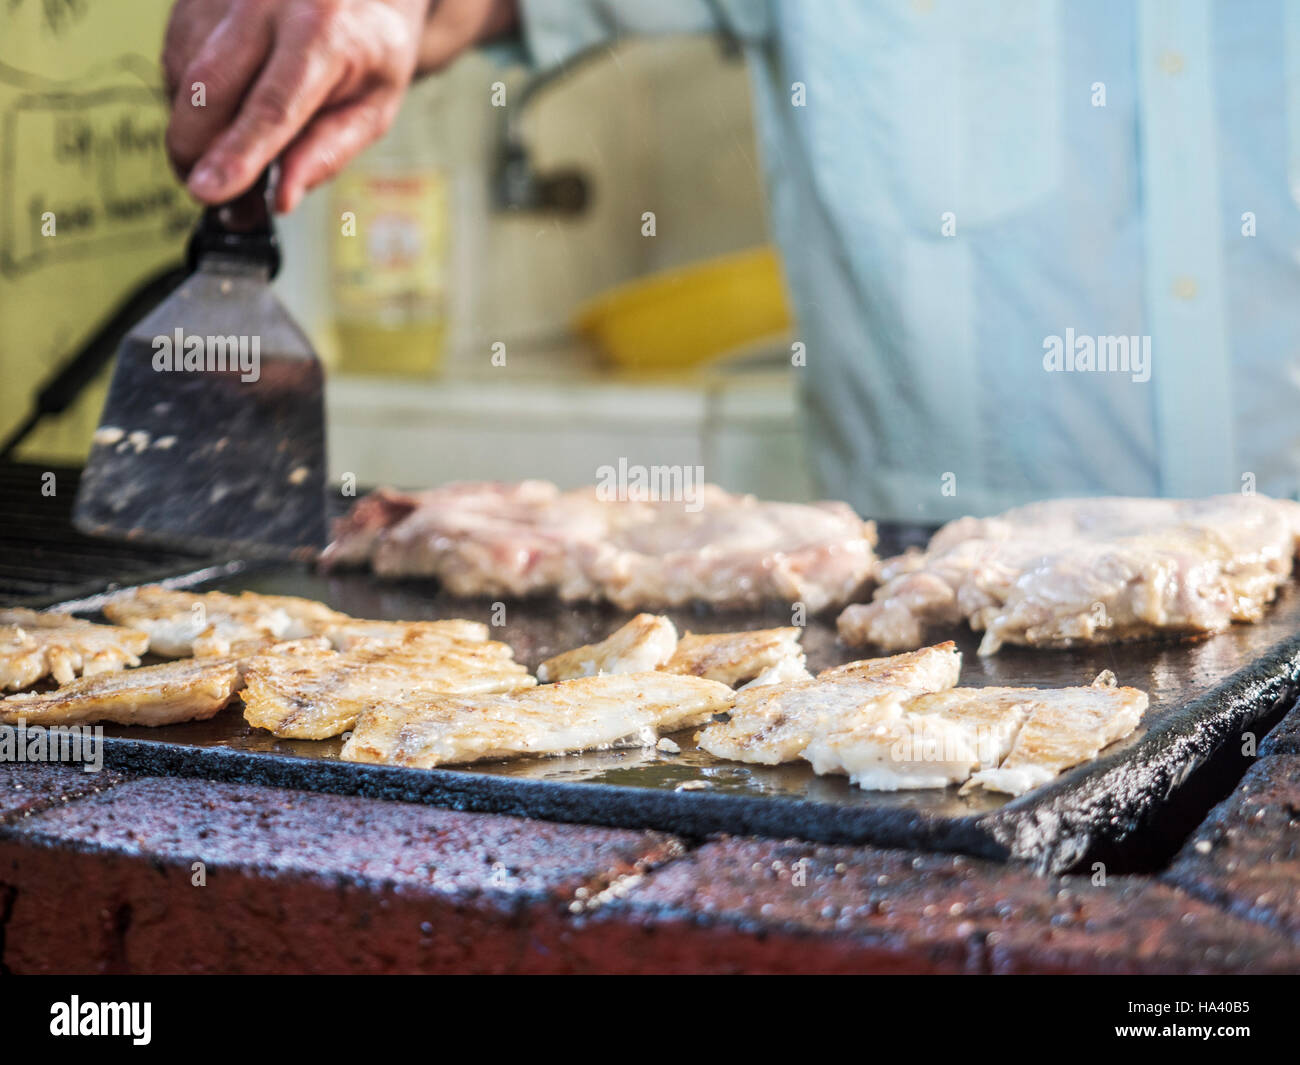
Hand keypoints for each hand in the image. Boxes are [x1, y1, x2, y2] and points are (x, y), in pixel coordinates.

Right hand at [163, 0, 430, 212]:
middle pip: (208, 87)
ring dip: (193, 125)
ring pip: (182, 74)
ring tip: (230, 139)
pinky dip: (188, 95)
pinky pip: (175, 55)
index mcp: (323, 30)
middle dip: (194, 150)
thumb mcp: (373, 108)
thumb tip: (282, 199)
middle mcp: (268, 1)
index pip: (272, 106)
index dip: (237, 154)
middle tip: (205, 189)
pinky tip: (224, 101)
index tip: (207, 192)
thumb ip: (327, 153)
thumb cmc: (369, 51)